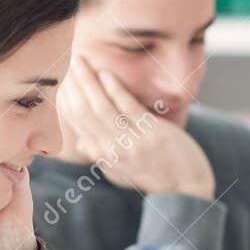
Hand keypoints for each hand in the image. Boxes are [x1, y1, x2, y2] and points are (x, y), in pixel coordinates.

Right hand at [57, 56, 213, 198]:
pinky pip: (127, 107)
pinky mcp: (152, 133)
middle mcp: (113, 151)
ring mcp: (132, 143)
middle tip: (68, 62)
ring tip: (81, 61)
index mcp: (103, 157)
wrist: (186, 188)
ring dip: (88, 82)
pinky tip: (106, 74)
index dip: (66, 99)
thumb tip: (82, 144)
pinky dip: (114, 89)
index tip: (62, 78)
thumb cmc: (154, 175)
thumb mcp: (123, 171)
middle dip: (74, 86)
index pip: (77, 123)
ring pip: (101, 108)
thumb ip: (102, 156)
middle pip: (84, 113)